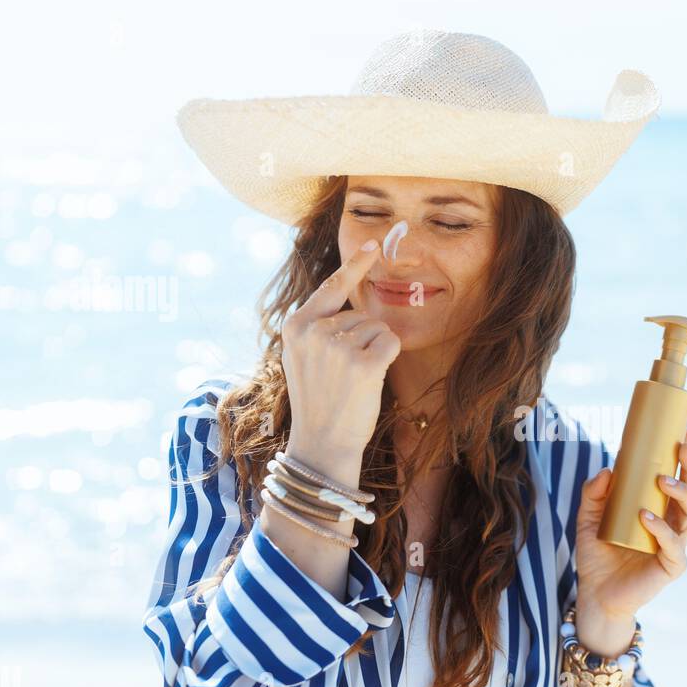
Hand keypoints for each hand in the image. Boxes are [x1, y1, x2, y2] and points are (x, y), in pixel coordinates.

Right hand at [281, 237, 401, 473]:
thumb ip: (319, 327)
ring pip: (377, 328)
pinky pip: (390, 342)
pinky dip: (387, 358)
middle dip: (362, 339)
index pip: (331, 287)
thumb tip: (347, 293)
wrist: (322, 442)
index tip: (375, 243)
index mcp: (296, 326)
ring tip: (353, 381)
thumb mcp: (304, 357)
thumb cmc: (319, 401)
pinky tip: (370, 378)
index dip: (356, 265)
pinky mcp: (364, 363)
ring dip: (374, 351)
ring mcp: (338, 346)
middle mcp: (315, 331)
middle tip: (344, 375)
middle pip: (360, 314)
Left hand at [573, 428, 686, 649]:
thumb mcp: (587, 517)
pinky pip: (674, 545)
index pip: (679, 477)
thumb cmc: (597, 553)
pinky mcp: (671, 566)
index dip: (686, 455)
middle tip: (682, 447)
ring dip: (681, 492)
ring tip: (661, 480)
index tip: (685, 430)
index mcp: (660, 508)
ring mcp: (675, 544)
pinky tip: (646, 517)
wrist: (595, 594)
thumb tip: (608, 469)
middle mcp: (673, 523)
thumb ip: (593, 493)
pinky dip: (661, 529)